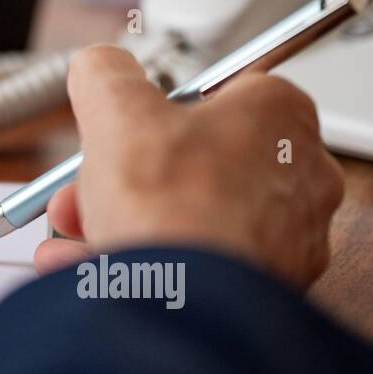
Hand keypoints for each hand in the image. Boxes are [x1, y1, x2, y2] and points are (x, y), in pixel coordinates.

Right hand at [33, 45, 344, 289]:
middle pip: (197, 159)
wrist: (188, 308)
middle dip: (125, 175)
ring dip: (124, 221)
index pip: (222, 90)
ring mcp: (289, 239)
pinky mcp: (268, 290)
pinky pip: (198, 266)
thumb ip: (105, 72)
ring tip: (72, 236)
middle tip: (84, 187)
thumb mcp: (116, 110)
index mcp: (281, 115)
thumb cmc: (172, 207)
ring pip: (193, 216)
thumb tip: (99, 65)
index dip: (160, 109)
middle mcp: (300, 175)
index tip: (125, 125)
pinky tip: (88, 272)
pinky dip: (145, 266)